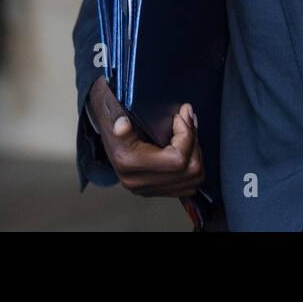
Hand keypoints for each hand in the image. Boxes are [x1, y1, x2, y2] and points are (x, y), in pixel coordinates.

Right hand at [87, 76, 204, 197]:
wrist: (106, 127)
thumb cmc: (116, 116)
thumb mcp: (116, 112)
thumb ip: (120, 118)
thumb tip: (122, 125)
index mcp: (129, 162)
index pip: (178, 159)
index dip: (187, 135)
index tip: (181, 116)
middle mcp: (137, 181)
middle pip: (191, 171)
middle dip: (194, 143)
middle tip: (188, 122)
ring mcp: (145, 189)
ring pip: (193, 181)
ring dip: (196, 155)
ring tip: (188, 135)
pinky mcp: (152, 190)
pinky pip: (187, 187)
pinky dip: (192, 167)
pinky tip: (186, 149)